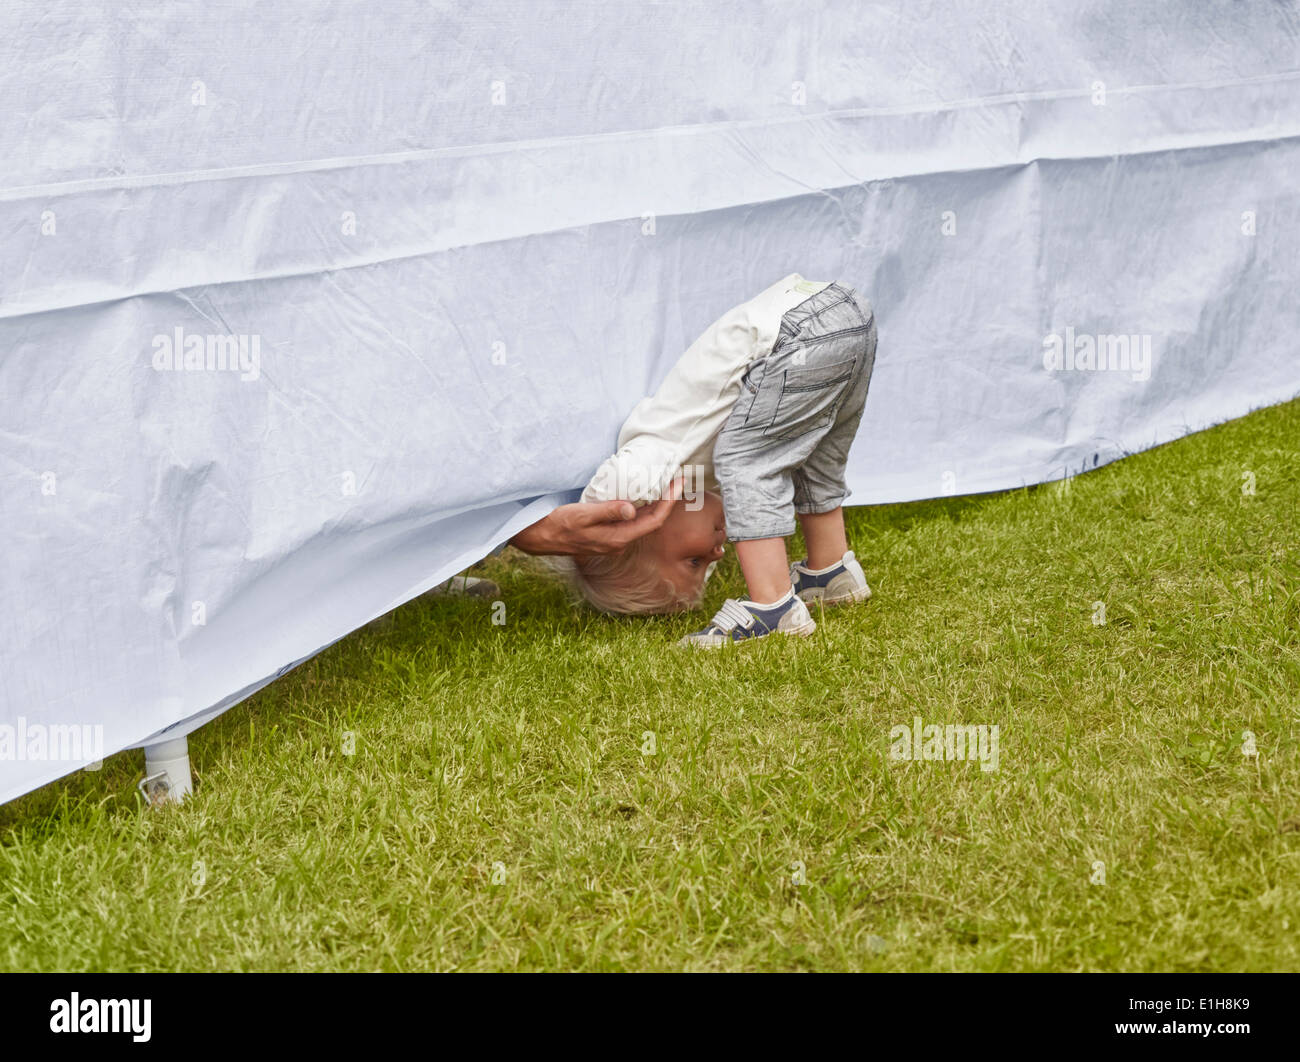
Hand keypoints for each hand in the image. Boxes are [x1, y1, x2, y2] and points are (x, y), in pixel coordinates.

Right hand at [510, 477, 682, 555]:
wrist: (541, 537)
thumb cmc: (559, 524)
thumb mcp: (582, 515)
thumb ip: (608, 512)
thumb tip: (632, 510)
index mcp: (618, 538)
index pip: (654, 521)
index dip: (670, 502)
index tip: (679, 483)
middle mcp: (620, 542)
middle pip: (652, 521)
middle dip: (667, 501)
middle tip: (678, 479)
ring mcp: (614, 539)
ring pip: (643, 521)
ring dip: (656, 504)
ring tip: (666, 485)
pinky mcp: (608, 534)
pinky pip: (632, 521)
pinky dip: (642, 507)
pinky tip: (643, 495)